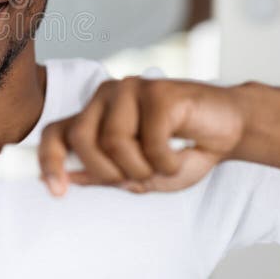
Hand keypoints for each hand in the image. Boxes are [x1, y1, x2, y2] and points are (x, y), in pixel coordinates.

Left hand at [38, 77, 247, 194]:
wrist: (230, 127)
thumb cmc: (182, 149)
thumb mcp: (138, 172)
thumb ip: (102, 174)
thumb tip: (64, 180)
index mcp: (95, 114)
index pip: (55, 132)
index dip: (49, 161)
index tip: (57, 191)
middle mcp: (107, 96)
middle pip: (82, 140)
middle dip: (107, 172)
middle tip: (137, 178)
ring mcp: (131, 88)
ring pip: (114, 142)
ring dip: (143, 169)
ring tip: (165, 164)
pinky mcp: (158, 91)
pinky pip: (151, 142)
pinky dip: (168, 162)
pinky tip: (183, 153)